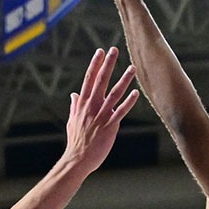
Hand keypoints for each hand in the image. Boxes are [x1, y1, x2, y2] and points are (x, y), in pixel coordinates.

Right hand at [61, 48, 139, 177]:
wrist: (77, 159)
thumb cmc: (76, 141)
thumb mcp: (72, 121)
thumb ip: (74, 106)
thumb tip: (73, 95)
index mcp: (82, 104)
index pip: (89, 79)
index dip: (95, 64)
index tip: (100, 52)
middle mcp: (91, 106)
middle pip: (100, 81)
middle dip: (108, 64)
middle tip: (114, 49)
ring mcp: (101, 116)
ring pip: (114, 93)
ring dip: (124, 79)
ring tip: (132, 67)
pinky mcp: (110, 126)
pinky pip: (121, 111)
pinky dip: (128, 102)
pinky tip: (136, 92)